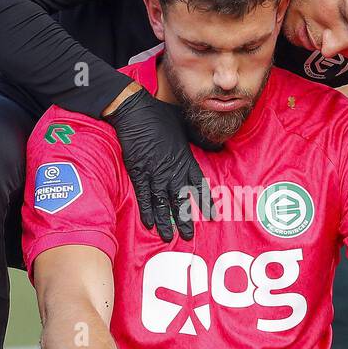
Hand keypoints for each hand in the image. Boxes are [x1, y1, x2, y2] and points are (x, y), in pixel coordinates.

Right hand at [103, 89, 204, 241]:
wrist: (135, 111)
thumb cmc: (159, 114)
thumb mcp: (183, 125)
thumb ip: (192, 137)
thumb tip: (203, 138)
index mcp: (185, 159)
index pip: (199, 186)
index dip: (205, 203)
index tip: (212, 216)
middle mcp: (172, 170)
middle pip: (182, 201)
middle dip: (186, 220)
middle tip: (190, 236)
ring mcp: (155, 173)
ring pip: (163, 204)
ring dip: (166, 222)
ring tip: (168, 237)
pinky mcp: (138, 172)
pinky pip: (144, 197)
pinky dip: (147, 211)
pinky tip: (149, 224)